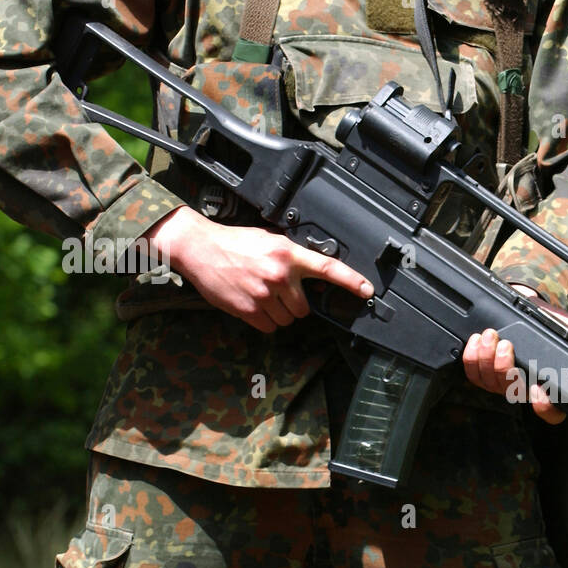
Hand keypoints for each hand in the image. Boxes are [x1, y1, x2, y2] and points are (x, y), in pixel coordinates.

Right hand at [146, 205, 372, 332]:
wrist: (200, 248)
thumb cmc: (236, 243)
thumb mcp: (269, 240)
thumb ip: (291, 257)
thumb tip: (311, 272)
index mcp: (287, 254)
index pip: (327, 268)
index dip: (350, 281)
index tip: (367, 291)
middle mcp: (279, 275)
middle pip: (304, 308)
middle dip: (294, 304)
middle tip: (277, 291)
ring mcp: (264, 294)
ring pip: (287, 320)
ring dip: (279, 314)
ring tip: (261, 295)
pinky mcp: (248, 310)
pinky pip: (269, 327)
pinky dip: (264, 321)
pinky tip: (252, 304)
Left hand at [462, 285, 567, 424]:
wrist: (526, 309)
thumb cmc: (549, 323)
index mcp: (551, 386)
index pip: (553, 411)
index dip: (545, 408)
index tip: (539, 390)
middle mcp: (527, 389)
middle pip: (514, 393)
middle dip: (505, 370)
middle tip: (505, 345)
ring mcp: (505, 385)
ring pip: (492, 384)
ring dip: (486, 360)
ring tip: (490, 335)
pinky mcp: (485, 376)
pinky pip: (475, 377)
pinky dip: (472, 359)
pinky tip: (477, 341)